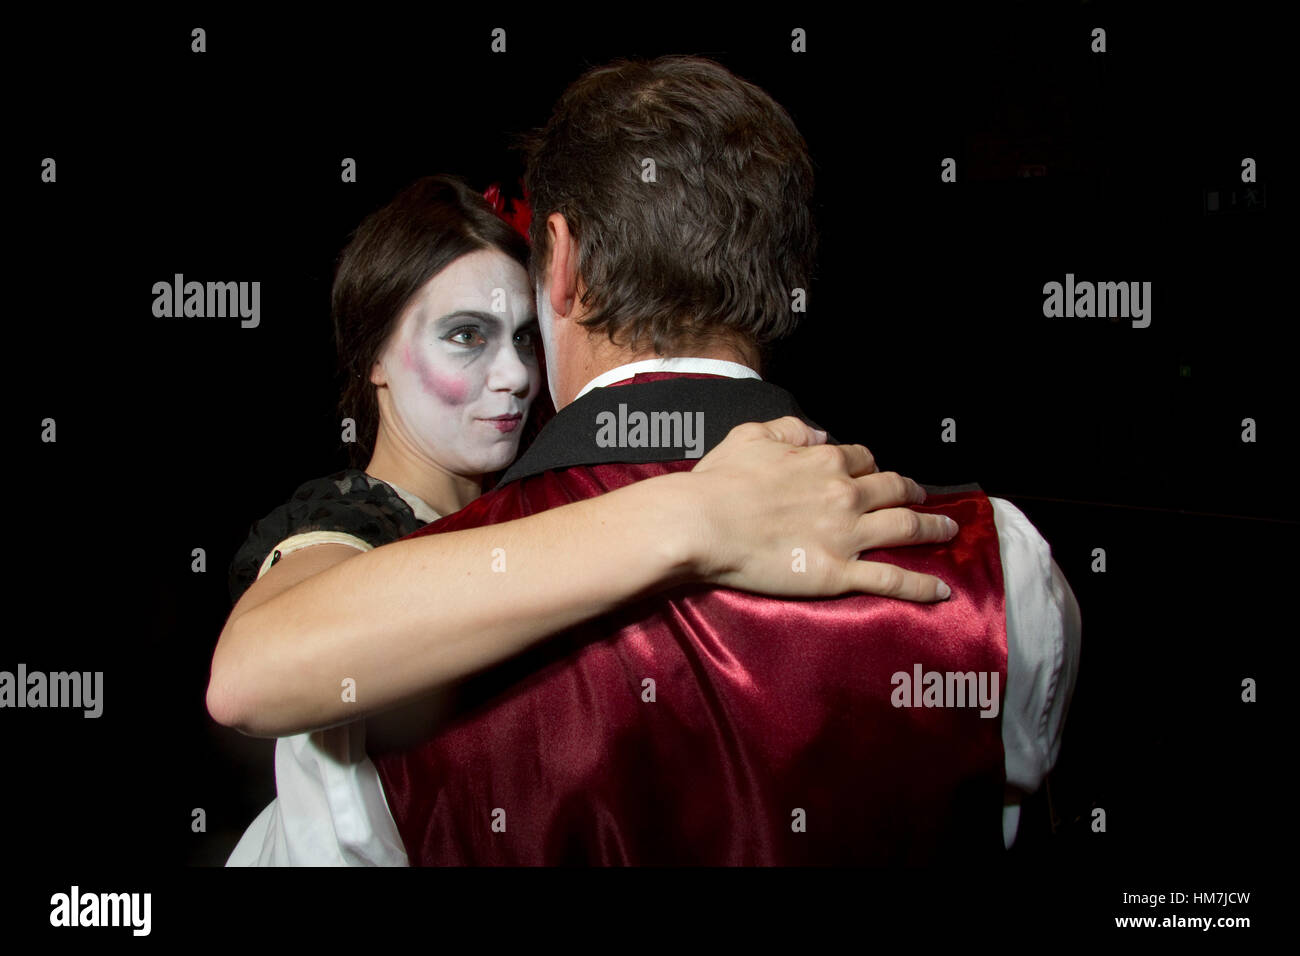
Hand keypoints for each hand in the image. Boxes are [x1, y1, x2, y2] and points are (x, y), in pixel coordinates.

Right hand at [688, 416, 956, 601]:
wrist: (703, 523)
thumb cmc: (720, 481)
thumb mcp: (750, 436)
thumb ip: (788, 428)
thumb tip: (818, 431)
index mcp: (825, 460)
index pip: (863, 459)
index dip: (873, 466)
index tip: (877, 473)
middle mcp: (845, 494)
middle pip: (894, 489)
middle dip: (913, 492)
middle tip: (922, 498)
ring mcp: (846, 534)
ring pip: (906, 528)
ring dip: (933, 528)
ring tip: (949, 531)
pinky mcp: (839, 572)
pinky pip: (891, 579)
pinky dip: (921, 585)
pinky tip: (942, 590)